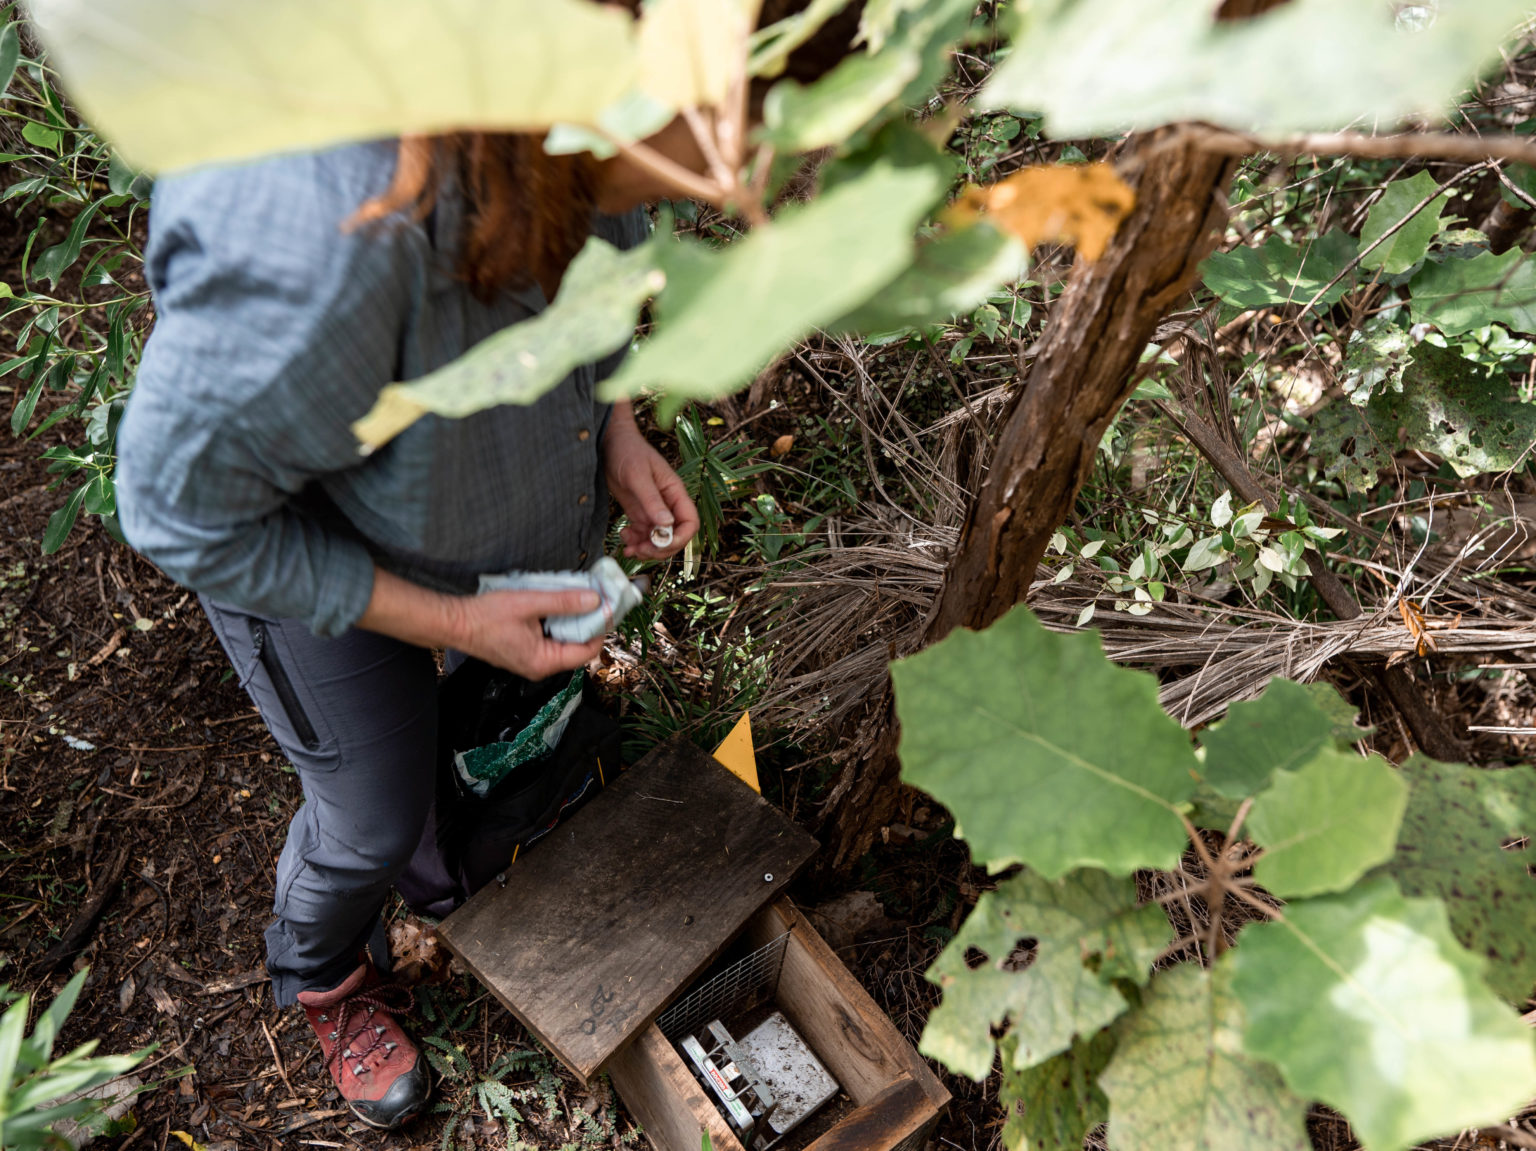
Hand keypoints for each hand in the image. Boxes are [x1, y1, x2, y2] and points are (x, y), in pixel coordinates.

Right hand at [358, 569, 603, 678]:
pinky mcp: (523, 652)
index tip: (606, 607)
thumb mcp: (529, 603)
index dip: (599, 630)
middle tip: (595, 599)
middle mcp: (540, 667)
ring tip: (577, 599)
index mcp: (544, 662)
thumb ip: (563, 602)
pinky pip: (549, 640)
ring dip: (572, 622)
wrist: (453, 622)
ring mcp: (531, 661)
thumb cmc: (486, 616)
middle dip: (587, 624)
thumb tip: (594, 601)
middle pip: (576, 648)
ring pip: (563, 643)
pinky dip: (557, 624)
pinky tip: (557, 605)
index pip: (586, 651)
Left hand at [603, 402, 698, 560]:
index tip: (660, 543)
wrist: (610, 443)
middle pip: (675, 536)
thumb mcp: (638, 475)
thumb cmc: (627, 451)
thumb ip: (652, 500)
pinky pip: (643, 535)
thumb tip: (666, 524)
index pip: (690, 523)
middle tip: (640, 550)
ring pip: (658, 539)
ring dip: (646, 549)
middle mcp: (668, 504)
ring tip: (628, 547)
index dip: (680, 538)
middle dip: (659, 548)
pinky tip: (623, 535)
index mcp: (675, 492)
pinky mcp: (640, 513)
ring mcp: (654, 510)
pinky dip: (635, 542)